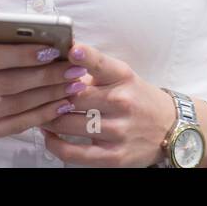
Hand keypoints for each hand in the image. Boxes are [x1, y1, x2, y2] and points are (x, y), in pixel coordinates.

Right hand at [0, 0, 91, 145]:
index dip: (23, 54)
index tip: (52, 49)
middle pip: (7, 84)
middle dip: (46, 76)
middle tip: (75, 67)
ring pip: (12, 107)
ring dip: (47, 97)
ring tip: (73, 85)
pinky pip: (8, 127)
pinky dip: (35, 118)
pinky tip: (56, 106)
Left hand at [39, 43, 206, 166]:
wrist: (170, 129)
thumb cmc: (139, 99)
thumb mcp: (123, 78)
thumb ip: (94, 73)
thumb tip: (59, 65)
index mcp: (124, 78)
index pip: (102, 64)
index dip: (85, 56)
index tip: (72, 49)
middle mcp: (122, 102)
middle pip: (74, 96)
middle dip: (51, 94)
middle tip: (36, 92)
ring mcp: (118, 130)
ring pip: (69, 123)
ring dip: (48, 118)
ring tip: (39, 113)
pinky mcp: (113, 156)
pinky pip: (73, 152)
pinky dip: (54, 144)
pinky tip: (49, 135)